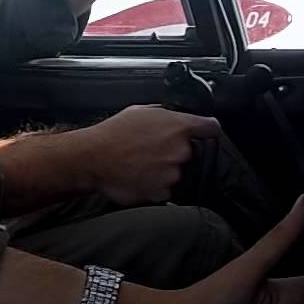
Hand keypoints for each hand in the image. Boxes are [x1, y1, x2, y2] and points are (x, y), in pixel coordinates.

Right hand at [77, 104, 220, 204]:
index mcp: (178, 127)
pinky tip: (137, 176)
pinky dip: (153, 185)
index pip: (211, 127)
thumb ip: (163, 114)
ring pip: (175, 172)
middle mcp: (181, 151)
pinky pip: (164, 189)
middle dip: (173, 151)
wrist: (92, 158)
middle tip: (151, 150)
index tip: (205, 133)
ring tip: (140, 164)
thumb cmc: (112, 133)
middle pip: (189, 152)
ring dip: (162, 170)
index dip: (208, 129)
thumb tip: (172, 116)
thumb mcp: (138, 111)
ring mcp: (172, 173)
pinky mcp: (162, 192)